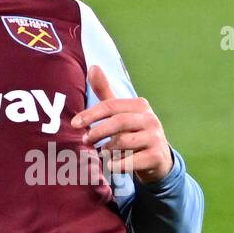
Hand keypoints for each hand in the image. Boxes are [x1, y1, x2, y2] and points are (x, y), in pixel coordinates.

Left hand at [71, 65, 173, 184]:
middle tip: (84, 140)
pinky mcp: (156, 156)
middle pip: (119, 122)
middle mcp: (150, 119)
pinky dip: (117, 164)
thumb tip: (93, 66)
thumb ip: (105, 93)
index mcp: (140, 105)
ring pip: (124, 142)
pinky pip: (131, 161)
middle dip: (98, 131)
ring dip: (107, 149)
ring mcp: (155, 138)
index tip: (74, 124)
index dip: (91, 114)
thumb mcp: (121, 112)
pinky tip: (110, 166)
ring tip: (100, 153)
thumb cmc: (133, 133)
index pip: (111, 105)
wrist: (158, 159)